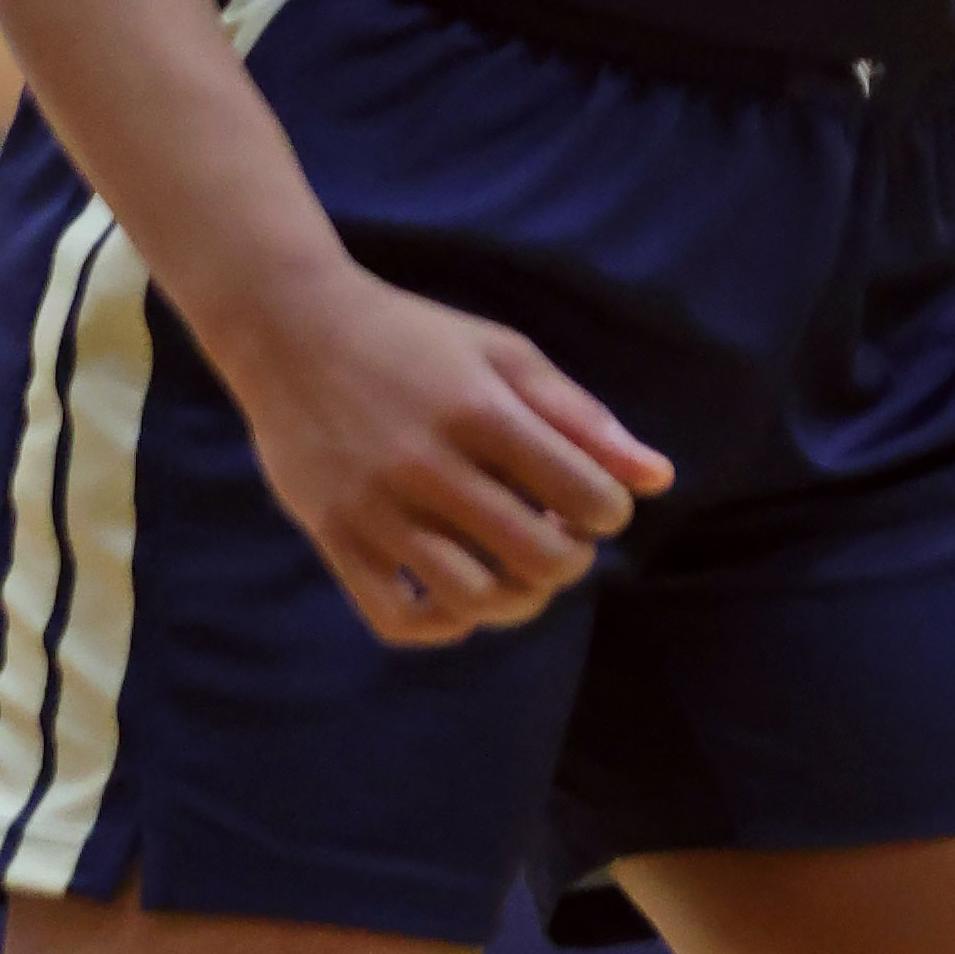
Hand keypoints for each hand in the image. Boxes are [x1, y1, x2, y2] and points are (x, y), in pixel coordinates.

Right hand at [207, 255, 673, 646]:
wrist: (294, 329)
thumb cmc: (416, 339)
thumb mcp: (506, 355)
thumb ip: (583, 418)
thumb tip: (660, 479)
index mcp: (480, 409)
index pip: (581, 494)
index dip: (610, 512)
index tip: (599, 504)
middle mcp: (428, 464)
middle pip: (535, 558)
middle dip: (571, 561)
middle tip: (563, 539)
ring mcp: (376, 508)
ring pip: (471, 600)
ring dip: (517, 600)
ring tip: (521, 571)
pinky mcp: (333, 539)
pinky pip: (399, 619)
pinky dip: (444, 624)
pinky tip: (462, 594)